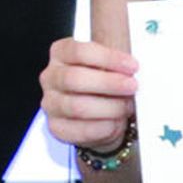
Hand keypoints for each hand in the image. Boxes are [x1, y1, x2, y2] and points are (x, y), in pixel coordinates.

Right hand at [40, 37, 138, 151]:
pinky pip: (81, 130)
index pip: (78, 51)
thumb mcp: (110, 63)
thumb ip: (117, 54)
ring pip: (78, 106)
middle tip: (132, 86)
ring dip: (109, 107)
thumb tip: (130, 55)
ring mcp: (51, 103)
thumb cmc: (104, 85)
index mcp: (61, 53)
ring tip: (126, 107)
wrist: (99, 116)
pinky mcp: (57, 127)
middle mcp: (51, 77)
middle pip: (74, 78)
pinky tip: (115, 122)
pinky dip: (104, 127)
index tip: (132, 66)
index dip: (108, 58)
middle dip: (108, 83)